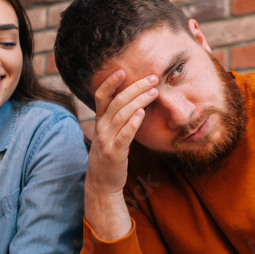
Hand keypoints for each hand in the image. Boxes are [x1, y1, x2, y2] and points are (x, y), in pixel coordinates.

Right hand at [84, 70, 159, 239]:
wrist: (101, 183)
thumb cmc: (110, 154)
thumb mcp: (110, 133)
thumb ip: (118, 117)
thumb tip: (134, 100)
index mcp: (100, 121)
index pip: (101, 96)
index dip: (110, 82)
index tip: (123, 70)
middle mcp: (101, 128)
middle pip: (117, 102)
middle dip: (136, 88)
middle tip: (153, 79)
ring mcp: (106, 141)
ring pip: (122, 115)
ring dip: (139, 101)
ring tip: (154, 92)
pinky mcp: (115, 154)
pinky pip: (124, 136)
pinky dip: (133, 123)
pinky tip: (142, 114)